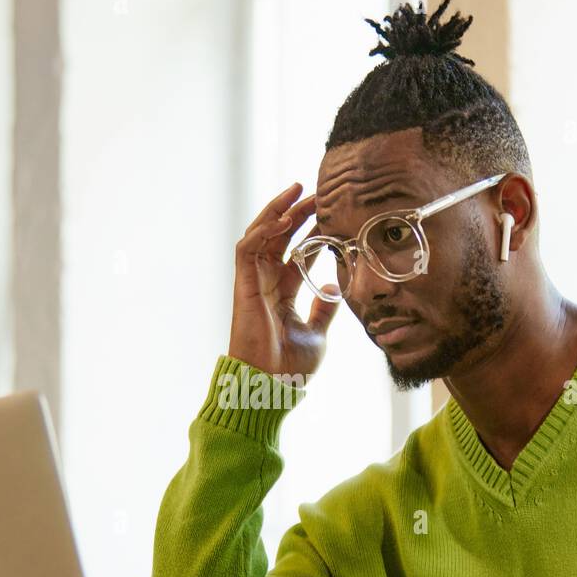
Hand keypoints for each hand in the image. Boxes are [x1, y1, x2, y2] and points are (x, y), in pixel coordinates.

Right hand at [229, 183, 340, 379]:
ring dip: (278, 211)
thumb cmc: (290, 366)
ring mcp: (252, 283)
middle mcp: (266, 283)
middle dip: (296, 212)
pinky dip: (262, 231)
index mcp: (282, 293)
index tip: (331, 213)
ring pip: (260, 235)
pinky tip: (283, 219)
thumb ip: (324, 308)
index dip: (312, 230)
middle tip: (317, 192)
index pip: (297, 251)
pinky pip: (247, 249)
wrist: (272, 384)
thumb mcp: (317, 333)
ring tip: (298, 191)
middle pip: (278, 237)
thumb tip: (334, 284)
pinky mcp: (242, 286)